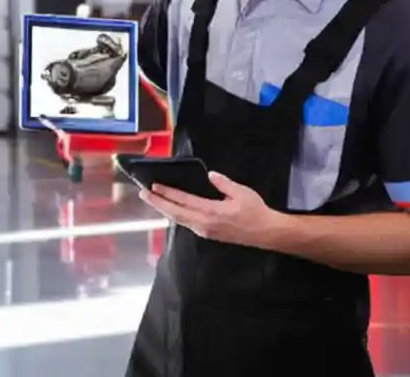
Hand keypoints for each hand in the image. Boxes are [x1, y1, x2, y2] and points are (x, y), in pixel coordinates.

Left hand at [139, 171, 288, 249]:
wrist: (266, 233)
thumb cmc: (256, 211)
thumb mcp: (242, 192)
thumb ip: (224, 183)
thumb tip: (210, 175)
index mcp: (212, 212)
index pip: (184, 201)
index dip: (167, 193)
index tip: (154, 186)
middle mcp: (205, 224)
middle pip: (175, 213)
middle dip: (158, 203)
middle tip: (143, 193)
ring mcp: (205, 231)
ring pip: (179, 220)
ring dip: (165, 209)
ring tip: (153, 200)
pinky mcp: (208, 234)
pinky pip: (187, 223)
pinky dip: (176, 215)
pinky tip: (171, 209)